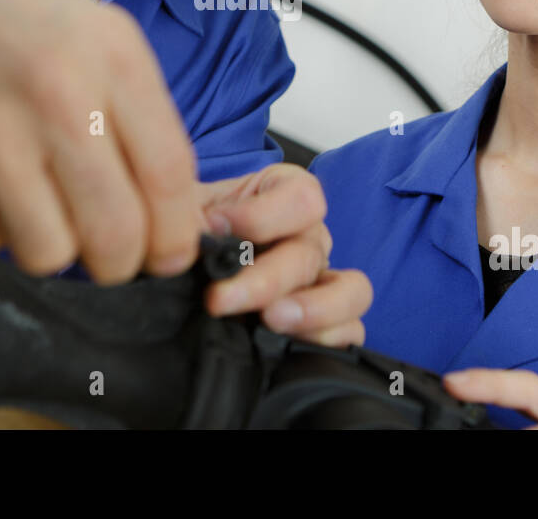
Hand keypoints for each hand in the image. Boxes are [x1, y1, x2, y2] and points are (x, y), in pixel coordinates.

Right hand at [0, 0, 204, 283]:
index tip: (171, 250)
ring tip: (46, 206)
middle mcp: (56, 97)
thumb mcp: (91, 27)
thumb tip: (170, 205)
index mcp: (109, 55)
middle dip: (125, 260)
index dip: (177, 233)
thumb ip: (137, 108)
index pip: (170, 177)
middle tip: (115, 251)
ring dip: (58, 246)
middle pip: (118, 234)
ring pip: (54, 255)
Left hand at [197, 163, 372, 347]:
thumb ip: (188, 213)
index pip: (302, 198)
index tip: (215, 226)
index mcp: (285, 195)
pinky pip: (350, 331)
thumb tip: (191, 232)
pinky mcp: (326, 322)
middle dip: (263, 279)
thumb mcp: (187, 210)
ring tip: (271, 321)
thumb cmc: (195, 231)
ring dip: (313, 309)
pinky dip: (325, 338)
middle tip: (219, 299)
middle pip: (308, 253)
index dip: (260, 215)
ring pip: (351, 291)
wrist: (186, 269)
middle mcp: (310, 236)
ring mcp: (323, 280)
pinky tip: (284, 343)